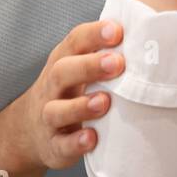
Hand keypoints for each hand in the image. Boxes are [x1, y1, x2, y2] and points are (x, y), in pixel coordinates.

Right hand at [15, 20, 124, 169]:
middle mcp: (52, 87)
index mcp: (63, 61)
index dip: (94, 34)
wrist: (30, 131)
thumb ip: (103, 52)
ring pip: (57, 110)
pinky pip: (61, 145)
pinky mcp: (53, 146)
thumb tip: (146, 33)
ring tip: (105, 101)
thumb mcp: (78, 67)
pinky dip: (76, 143)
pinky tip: (92, 138)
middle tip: (118, 63)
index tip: (117, 31)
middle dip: (89, 66)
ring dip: (81, 106)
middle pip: (63, 71)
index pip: (74, 42)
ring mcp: (49, 117)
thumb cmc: (69, 91)